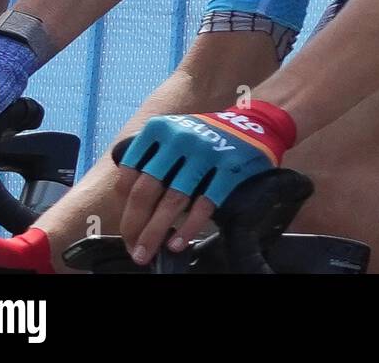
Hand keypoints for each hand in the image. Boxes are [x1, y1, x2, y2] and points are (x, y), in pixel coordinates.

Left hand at [115, 101, 295, 264]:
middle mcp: (180, 138)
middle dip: (134, 225)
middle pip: (146, 190)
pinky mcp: (229, 169)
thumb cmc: (206, 136)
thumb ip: (152, 157)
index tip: (128, 226)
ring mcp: (206, 153)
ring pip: (172, 201)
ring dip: (155, 232)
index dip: (123, 205)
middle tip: (132, 248)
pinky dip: (188, 228)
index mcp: (160, 128)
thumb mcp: (175, 132)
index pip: (129, 173)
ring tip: (147, 253)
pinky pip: (204, 204)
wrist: (255, 125)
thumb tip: (130, 205)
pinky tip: (177, 243)